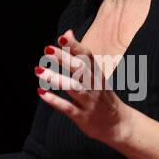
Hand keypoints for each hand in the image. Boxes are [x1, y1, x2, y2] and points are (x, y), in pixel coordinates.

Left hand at [36, 29, 131, 145]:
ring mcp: (90, 102)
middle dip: (64, 59)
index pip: (88, 57)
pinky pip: (68, 108)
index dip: (75, 46)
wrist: (120, 126)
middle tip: (47, 50)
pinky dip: (54, 100)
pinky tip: (41, 92)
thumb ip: (80, 54)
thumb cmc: (103, 97)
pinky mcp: (83, 117)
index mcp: (97, 74)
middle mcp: (95, 86)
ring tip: (39, 70)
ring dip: (56, 79)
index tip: (62, 37)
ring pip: (74, 88)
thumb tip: (67, 31)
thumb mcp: (95, 74)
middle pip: (81, 70)